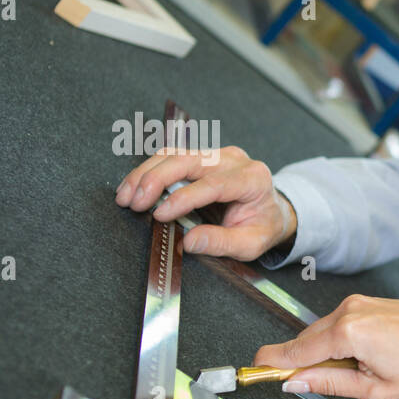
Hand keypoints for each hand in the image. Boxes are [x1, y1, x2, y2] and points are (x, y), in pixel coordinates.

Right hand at [115, 145, 296, 259]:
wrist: (272, 211)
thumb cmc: (262, 227)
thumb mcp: (251, 244)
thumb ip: (222, 243)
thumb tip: (188, 242)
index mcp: (252, 179)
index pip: (213, 184)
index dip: (183, 198)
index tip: (159, 214)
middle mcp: (234, 160)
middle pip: (189, 160)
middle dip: (156, 179)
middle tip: (133, 202)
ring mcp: (218, 155)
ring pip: (175, 155)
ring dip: (145, 173)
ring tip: (126, 196)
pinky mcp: (203, 157)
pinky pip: (172, 158)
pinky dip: (149, 171)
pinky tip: (134, 186)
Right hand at [253, 295, 398, 398]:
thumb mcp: (377, 389)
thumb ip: (330, 384)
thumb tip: (295, 383)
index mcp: (347, 332)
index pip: (294, 351)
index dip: (272, 364)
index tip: (253, 372)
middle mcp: (350, 310)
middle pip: (306, 340)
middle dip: (301, 362)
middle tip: (298, 384)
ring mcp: (361, 302)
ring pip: (325, 332)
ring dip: (326, 353)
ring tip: (349, 375)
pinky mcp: (372, 300)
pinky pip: (343, 323)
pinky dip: (342, 341)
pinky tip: (362, 358)